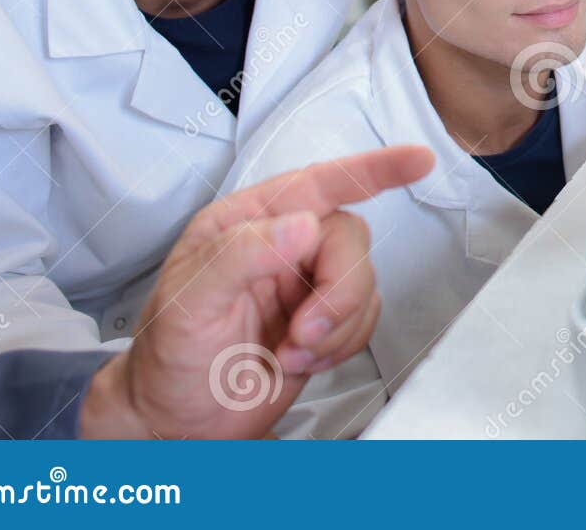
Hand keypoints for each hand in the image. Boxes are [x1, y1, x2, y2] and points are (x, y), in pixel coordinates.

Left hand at [80, 145, 433, 438]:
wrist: (178, 424)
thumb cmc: (168, 358)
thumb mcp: (188, 302)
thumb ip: (240, 255)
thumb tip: (302, 226)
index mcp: (247, 221)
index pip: (318, 183)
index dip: (374, 169)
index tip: (418, 160)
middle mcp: (282, 245)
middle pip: (349, 240)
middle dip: (338, 290)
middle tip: (303, 332)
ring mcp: (307, 284)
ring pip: (364, 282)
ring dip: (335, 326)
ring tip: (290, 353)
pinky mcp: (326, 321)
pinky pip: (365, 319)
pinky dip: (341, 346)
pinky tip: (301, 360)